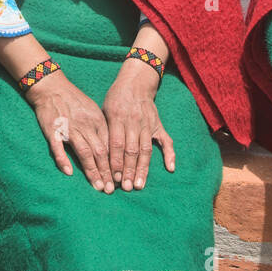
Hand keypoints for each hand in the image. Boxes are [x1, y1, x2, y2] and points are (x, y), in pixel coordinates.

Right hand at [25, 73, 115, 192]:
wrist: (52, 87)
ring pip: (84, 152)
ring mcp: (69, 128)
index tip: (120, 179)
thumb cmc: (74, 100)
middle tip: (111, 189)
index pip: (110, 146)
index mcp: (97, 121)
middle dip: (107, 172)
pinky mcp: (52, 130)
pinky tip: (69, 172)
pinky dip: (63, 160)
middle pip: (100, 152)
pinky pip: (58, 147)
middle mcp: (85, 125)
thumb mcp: (93, 111)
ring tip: (98, 187)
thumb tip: (110, 149)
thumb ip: (101, 129)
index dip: (115, 164)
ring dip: (92, 171)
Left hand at [102, 60, 174, 190]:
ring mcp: (148, 124)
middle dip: (128, 170)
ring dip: (142, 169)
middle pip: (132, 150)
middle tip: (125, 187)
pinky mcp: (158, 125)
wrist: (136, 83)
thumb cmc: (116, 98)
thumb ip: (105, 130)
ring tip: (138, 185)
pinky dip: (170, 154)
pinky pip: (166, 141)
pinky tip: (171, 168)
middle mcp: (134, 122)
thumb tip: (100, 154)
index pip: (117, 144)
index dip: (115, 162)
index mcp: (118, 117)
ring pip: (146, 150)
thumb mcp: (105, 109)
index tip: (113, 178)